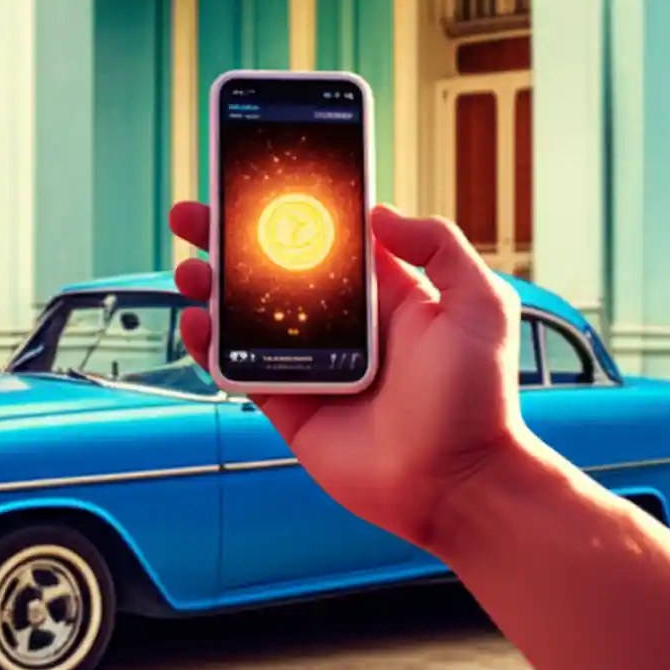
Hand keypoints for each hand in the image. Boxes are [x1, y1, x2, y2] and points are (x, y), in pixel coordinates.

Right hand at [171, 202, 527, 548]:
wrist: (458, 483)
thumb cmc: (479, 400)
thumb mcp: (480, 305)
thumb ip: (439, 247)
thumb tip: (380, 213)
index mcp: (384, 295)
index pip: (325, 240)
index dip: (288, 213)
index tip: (254, 187)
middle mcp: (344, 327)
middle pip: (273, 273)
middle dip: (231, 243)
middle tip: (194, 217)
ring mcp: (313, 366)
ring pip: (247, 318)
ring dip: (212, 289)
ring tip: (190, 270)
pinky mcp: (290, 407)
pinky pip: (240, 370)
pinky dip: (211, 347)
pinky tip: (196, 323)